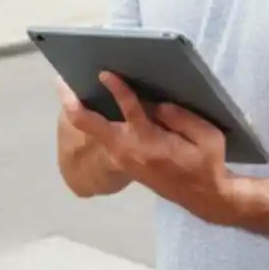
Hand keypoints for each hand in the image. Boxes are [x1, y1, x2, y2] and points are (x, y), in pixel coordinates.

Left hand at [66, 71, 236, 224]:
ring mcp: (123, 158)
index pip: (129, 109)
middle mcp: (129, 150)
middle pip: (91, 125)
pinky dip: (94, 122)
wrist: (202, 196)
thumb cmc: (206, 164)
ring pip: (93, 131)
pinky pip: (103, 138)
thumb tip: (158, 103)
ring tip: (73, 87)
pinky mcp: (124, 162)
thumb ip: (182, 117)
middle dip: (73, 103)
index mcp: (150, 142)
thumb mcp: (207, 137)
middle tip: (61, 82)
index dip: (116, 89)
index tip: (104, 73)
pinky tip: (95, 105)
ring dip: (81, 111)